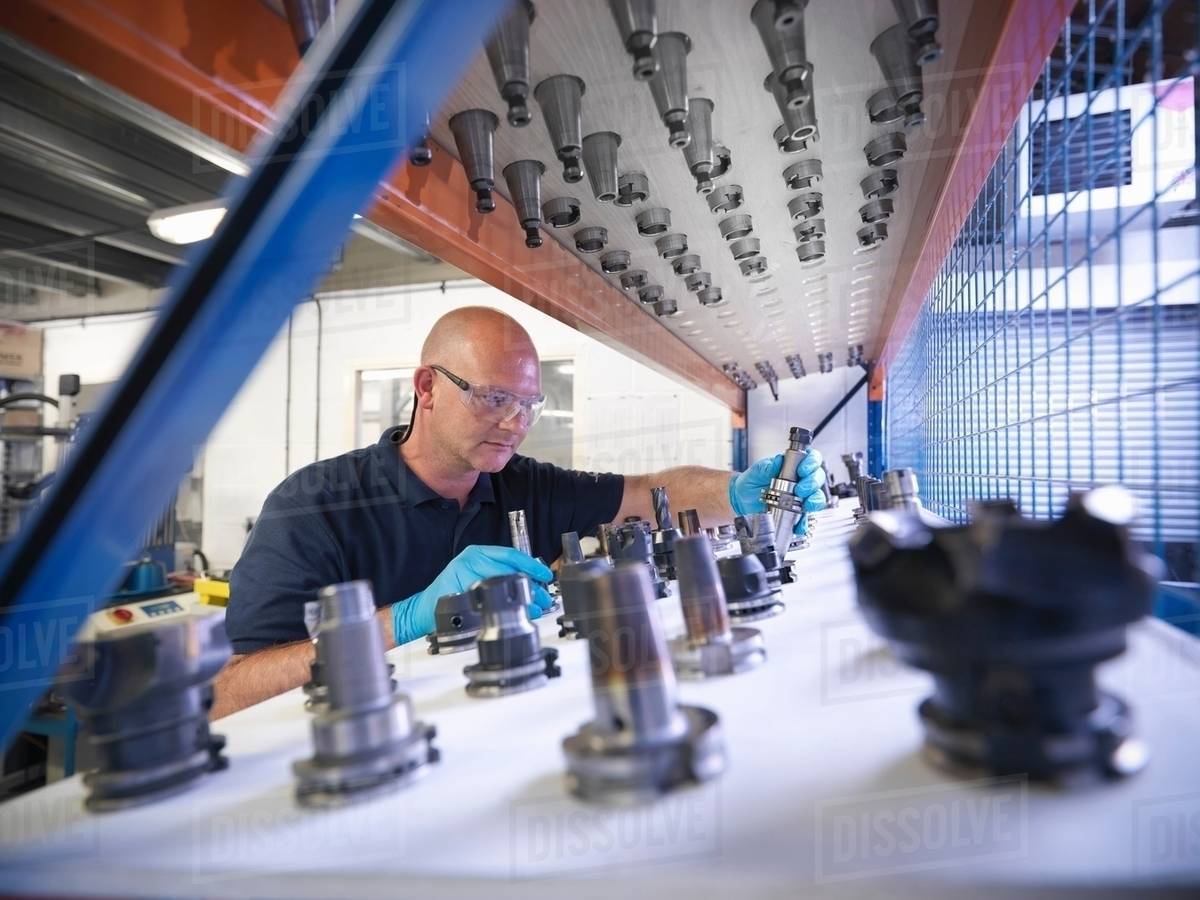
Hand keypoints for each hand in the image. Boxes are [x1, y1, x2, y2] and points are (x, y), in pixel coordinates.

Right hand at [391, 545, 553, 644]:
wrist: (425, 608)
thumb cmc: (455, 592)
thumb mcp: (480, 577)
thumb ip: (502, 575)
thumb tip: (534, 585)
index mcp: (478, 553)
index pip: (510, 554)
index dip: (530, 564)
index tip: (545, 574)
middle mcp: (469, 560)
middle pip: (507, 570)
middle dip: (529, 587)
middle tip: (542, 600)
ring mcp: (459, 574)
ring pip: (497, 585)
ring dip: (518, 600)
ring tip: (531, 609)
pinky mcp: (453, 592)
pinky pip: (481, 601)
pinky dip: (497, 610)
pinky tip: (507, 615)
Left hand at [728, 448, 826, 534]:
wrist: (742, 500)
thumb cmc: (751, 482)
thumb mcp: (757, 471)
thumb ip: (768, 466)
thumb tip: (778, 460)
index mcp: (793, 465)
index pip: (812, 458)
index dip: (812, 463)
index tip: (803, 471)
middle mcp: (801, 479)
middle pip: (818, 477)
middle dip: (812, 483)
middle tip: (800, 490)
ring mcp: (801, 496)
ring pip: (818, 497)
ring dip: (814, 501)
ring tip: (804, 505)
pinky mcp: (797, 511)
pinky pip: (806, 517)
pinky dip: (804, 521)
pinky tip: (798, 523)